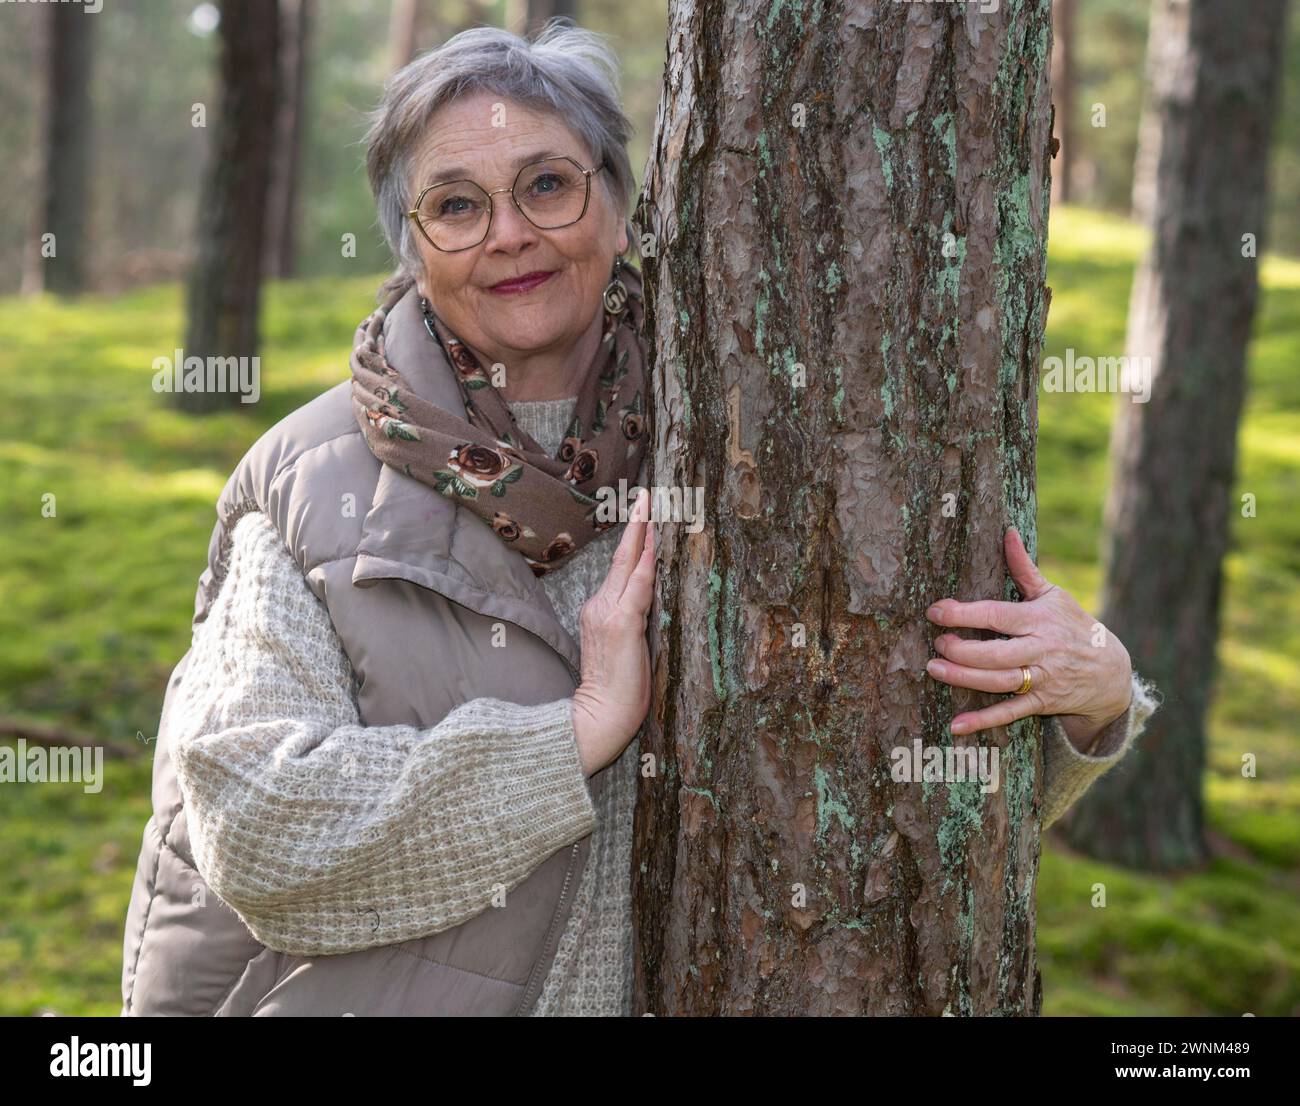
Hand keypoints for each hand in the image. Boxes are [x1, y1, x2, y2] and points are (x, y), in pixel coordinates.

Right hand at [571, 488, 655, 775]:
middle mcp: (599, 606)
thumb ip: (633, 620)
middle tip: (648, 495)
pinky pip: (636, 588)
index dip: (633, 542)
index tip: (644, 515)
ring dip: (643, 536)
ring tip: (652, 507)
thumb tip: (651, 600)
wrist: (599, 717)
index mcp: (598, 611)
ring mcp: (608, 613)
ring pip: (629, 566)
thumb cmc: (616, 691)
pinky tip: (654, 545)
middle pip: (621, 558)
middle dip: (636, 525)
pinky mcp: (621, 625)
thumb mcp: (624, 648)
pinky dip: (644, 565)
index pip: (620, 569)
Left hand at [923, 528, 1133, 749]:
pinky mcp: (1041, 703)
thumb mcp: (1052, 595)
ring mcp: (1042, 679)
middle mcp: (1041, 649)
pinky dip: (982, 721)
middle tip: (937, 644)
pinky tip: (956, 725)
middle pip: (995, 653)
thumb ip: (1024, 568)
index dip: (964, 614)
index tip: (935, 611)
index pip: (997, 615)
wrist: (1112, 671)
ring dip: (964, 679)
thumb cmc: (1073, 625)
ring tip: (934, 670)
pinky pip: (1009, 713)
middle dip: (961, 650)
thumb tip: (1008, 531)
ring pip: (999, 682)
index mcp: (1039, 619)